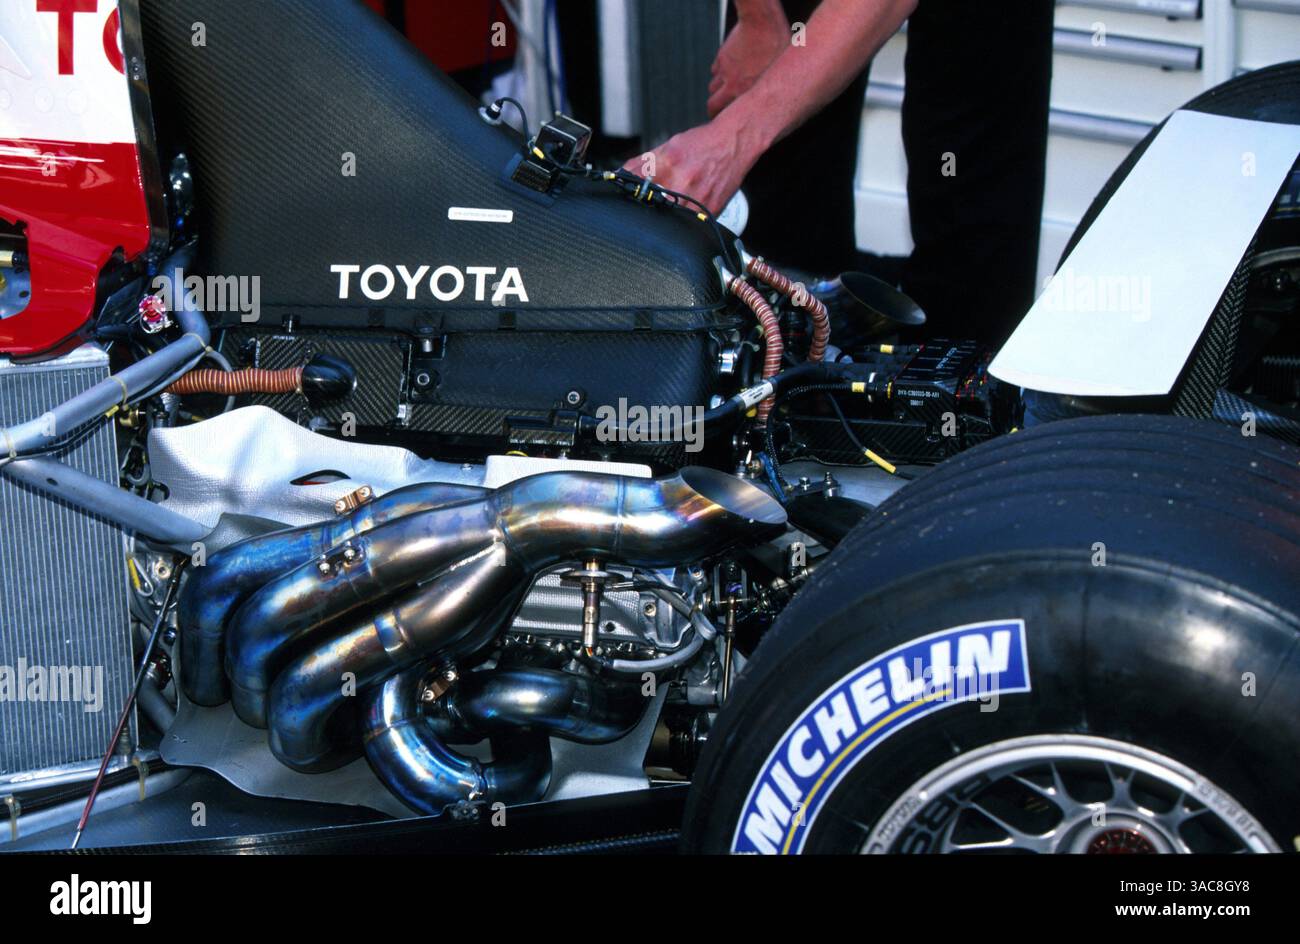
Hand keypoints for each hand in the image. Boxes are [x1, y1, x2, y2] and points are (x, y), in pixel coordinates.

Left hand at [623, 115, 762, 215]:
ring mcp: (696, 199)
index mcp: (669, 163)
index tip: (624, 199)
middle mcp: (682, 182)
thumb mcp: (668, 146)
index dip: (627, 194)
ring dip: (660, 218)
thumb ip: (643, 162)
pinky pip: (688, 224)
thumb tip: (621, 174)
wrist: (733, 144)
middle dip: (643, 208)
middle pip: (651, 205)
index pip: (637, 185)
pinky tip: (678, 218)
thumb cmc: (702, 145)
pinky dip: (679, 224)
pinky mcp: (708, 211)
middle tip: (642, 209)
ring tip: (662, 213)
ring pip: (668, 219)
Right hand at [707, 2, 789, 117]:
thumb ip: (771, 88)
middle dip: (713, 109)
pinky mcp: (721, 56)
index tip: (727, 124)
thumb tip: (777, 98)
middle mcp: (732, 84)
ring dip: (718, 89)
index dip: (726, 121)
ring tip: (728, 88)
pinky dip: (720, 71)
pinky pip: (715, 69)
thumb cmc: (777, 45)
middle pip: (712, 104)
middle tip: (717, 112)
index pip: (728, 116)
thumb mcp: (779, 73)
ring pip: (713, 86)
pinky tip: (729, 69)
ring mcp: (724, 70)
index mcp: (747, 92)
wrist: (761, 22)